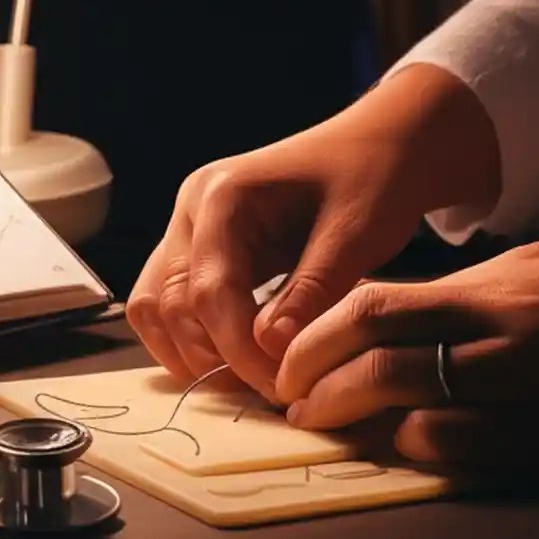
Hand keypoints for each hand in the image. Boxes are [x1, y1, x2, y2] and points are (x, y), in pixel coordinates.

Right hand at [125, 64, 500, 400]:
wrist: (383, 145)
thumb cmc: (376, 178)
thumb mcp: (355, 235)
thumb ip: (311, 291)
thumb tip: (271, 352)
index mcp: (222, 195)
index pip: (208, 292)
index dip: (238, 350)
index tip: (281, 389)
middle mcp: (190, 211)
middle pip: (168, 302)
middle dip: (212, 357)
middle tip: (266, 393)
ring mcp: (188, 229)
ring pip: (155, 305)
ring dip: (190, 352)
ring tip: (246, 383)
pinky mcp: (198, 250)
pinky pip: (170, 303)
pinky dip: (191, 339)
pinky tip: (235, 362)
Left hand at [277, 243, 538, 469]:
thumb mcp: (501, 280)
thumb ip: (434, 299)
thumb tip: (346, 322)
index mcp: (480, 292)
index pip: (370, 309)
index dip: (314, 342)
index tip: (287, 365)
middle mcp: (501, 333)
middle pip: (381, 358)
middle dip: (321, 387)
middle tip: (297, 405)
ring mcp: (526, 381)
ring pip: (418, 405)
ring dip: (358, 421)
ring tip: (329, 425)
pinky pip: (468, 446)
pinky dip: (420, 447)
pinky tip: (402, 443)